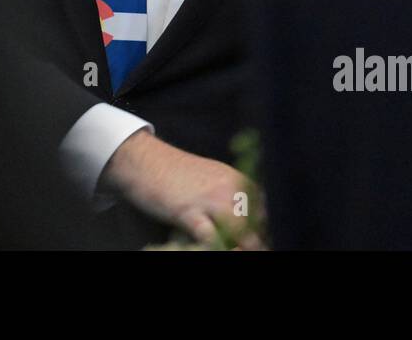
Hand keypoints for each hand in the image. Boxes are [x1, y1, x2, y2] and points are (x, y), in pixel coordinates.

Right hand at [101, 129, 265, 248]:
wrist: (143, 159)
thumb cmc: (176, 173)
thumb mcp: (212, 179)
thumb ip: (230, 197)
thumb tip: (248, 222)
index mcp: (237, 181)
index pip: (266, 209)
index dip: (268, 229)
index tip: (267, 239)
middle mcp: (229, 189)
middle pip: (259, 222)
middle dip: (259, 240)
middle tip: (259, 249)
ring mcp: (209, 200)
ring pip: (241, 231)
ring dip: (245, 246)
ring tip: (243, 251)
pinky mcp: (188, 212)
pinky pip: (210, 237)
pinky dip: (218, 247)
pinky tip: (219, 249)